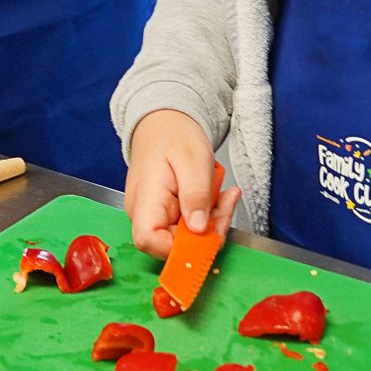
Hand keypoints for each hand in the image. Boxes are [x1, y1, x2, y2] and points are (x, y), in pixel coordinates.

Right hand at [124, 109, 241, 259]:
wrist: (165, 121)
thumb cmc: (173, 134)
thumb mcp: (192, 160)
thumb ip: (195, 195)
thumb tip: (199, 228)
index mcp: (145, 199)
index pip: (149, 240)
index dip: (177, 249)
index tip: (206, 237)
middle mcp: (144, 213)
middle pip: (173, 244)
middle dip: (207, 233)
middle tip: (226, 205)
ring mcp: (155, 215)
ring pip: (186, 238)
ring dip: (212, 223)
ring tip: (225, 196)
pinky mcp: (166, 214)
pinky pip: (188, 226)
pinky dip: (208, 216)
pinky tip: (217, 198)